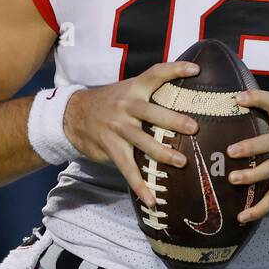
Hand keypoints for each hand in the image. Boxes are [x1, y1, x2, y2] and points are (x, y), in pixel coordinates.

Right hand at [63, 62, 199, 207]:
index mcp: (134, 89)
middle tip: (194, 128)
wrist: (73, 114)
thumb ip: (149, 92)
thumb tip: (183, 97)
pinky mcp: (111, 147)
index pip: (155, 74)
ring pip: (142, 141)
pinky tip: (152, 199)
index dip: (175, 69)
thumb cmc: (109, 102)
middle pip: (152, 112)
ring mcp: (117, 127)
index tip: (196, 69)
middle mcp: (126, 106)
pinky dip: (140, 185)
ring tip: (181, 162)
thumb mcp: (127, 89)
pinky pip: (127, 168)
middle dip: (173, 120)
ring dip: (162, 153)